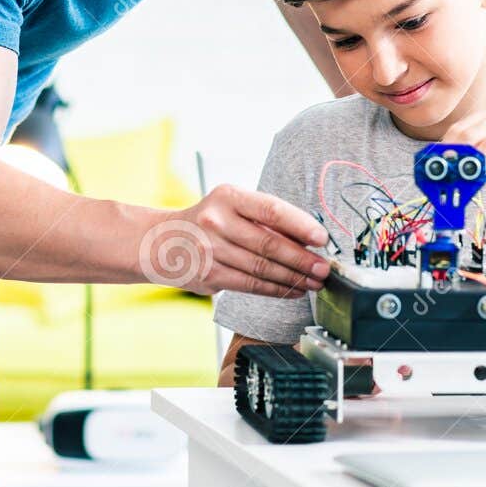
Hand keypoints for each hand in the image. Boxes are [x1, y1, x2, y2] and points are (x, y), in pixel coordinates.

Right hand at [138, 185, 329, 297]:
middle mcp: (217, 222)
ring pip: (263, 268)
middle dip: (303, 259)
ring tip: (314, 282)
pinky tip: (293, 290)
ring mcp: (211, 250)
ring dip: (294, 278)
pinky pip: (251, 284)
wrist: (161, 241)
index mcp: (227, 196)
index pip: (271, 210)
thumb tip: (308, 239)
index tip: (322, 238)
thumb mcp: (230, 206)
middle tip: (324, 268)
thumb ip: (262, 219)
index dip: (301, 225)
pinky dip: (276, 289)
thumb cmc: (207, 222)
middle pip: (269, 244)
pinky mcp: (209, 275)